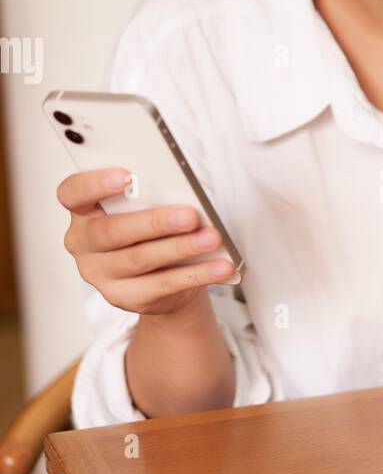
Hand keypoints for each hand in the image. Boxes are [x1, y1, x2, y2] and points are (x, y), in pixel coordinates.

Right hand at [57, 167, 236, 317]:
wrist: (162, 276)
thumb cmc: (152, 228)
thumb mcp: (146, 207)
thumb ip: (150, 196)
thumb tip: (180, 192)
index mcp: (83, 211)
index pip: (72, 193)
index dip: (94, 184)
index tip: (126, 175)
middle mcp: (83, 244)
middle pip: (112, 231)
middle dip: (154, 222)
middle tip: (190, 215)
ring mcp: (100, 274)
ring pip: (140, 259)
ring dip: (180, 248)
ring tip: (212, 238)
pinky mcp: (124, 298)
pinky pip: (163, 285)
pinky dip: (196, 275)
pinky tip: (220, 267)